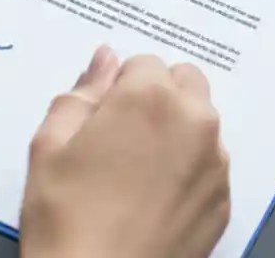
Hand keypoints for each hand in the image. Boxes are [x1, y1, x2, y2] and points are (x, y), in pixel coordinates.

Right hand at [20, 47, 230, 257]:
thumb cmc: (65, 216)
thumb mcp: (49, 145)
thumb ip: (82, 92)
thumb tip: (106, 58)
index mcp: (150, 97)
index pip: (142, 63)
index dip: (118, 90)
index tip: (100, 122)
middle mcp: (195, 121)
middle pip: (185, 82)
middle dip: (158, 97)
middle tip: (122, 139)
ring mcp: (216, 163)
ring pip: (201, 123)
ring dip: (177, 131)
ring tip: (138, 174)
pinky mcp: (225, 201)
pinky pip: (210, 165)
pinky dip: (189, 169)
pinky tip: (156, 201)